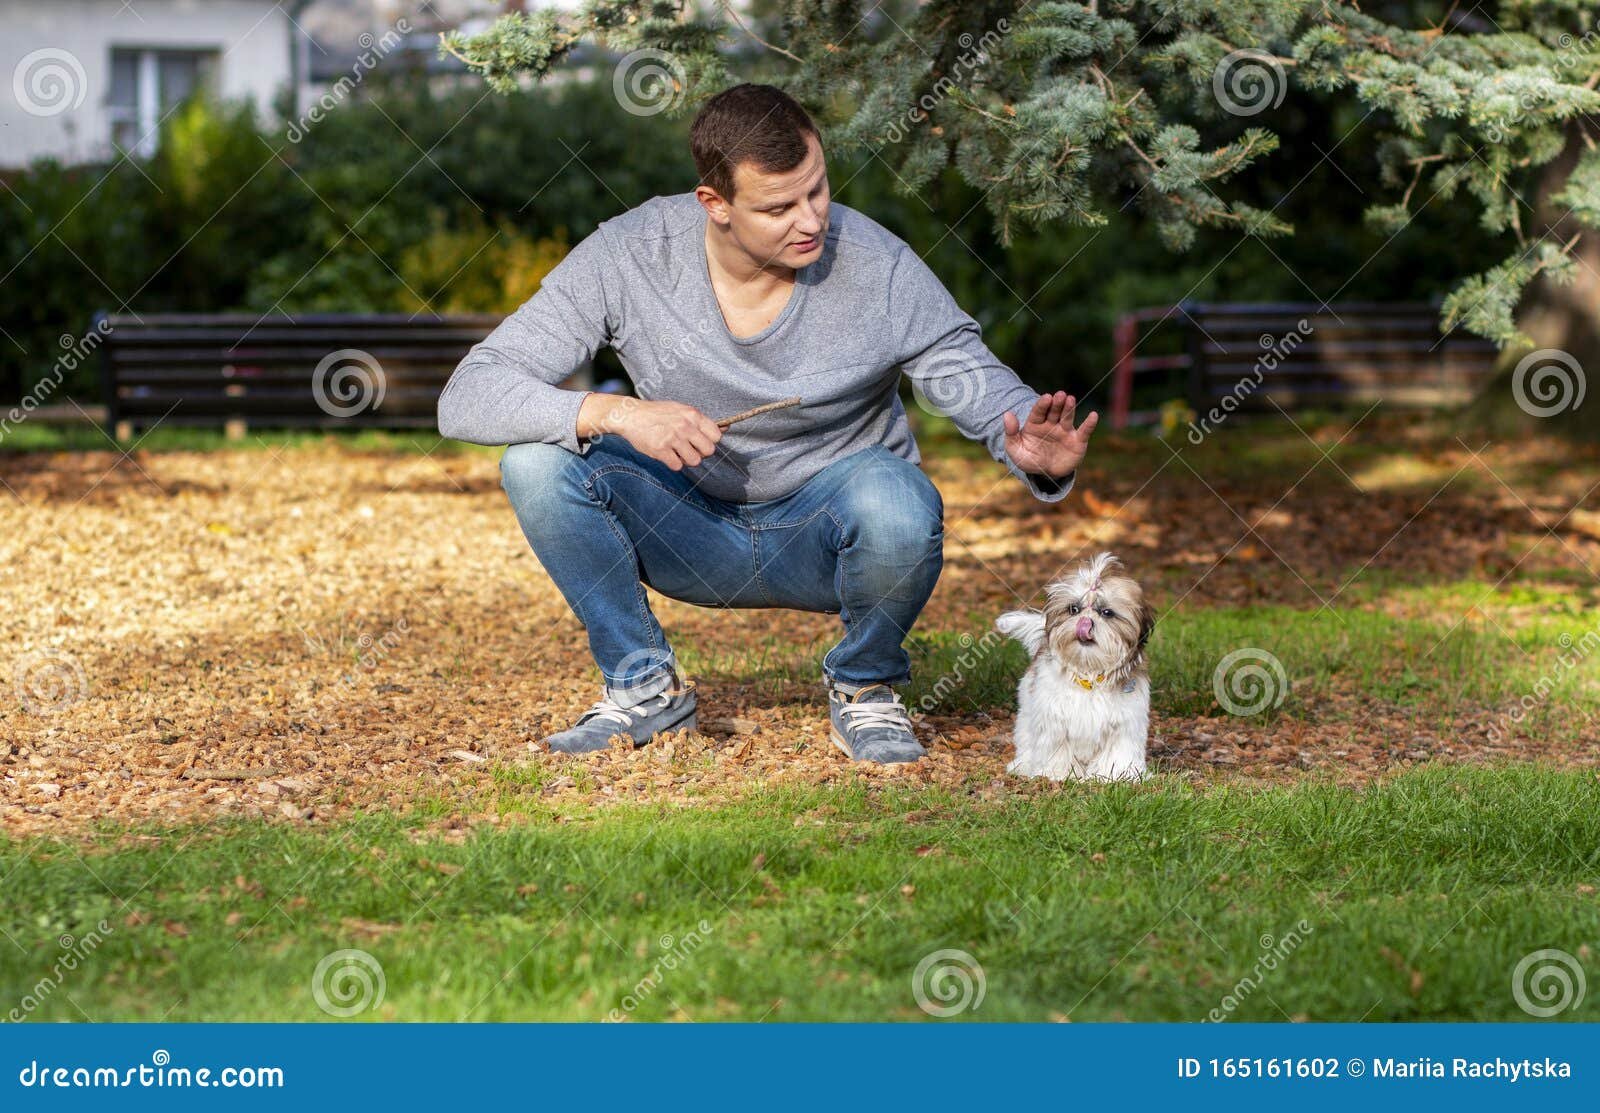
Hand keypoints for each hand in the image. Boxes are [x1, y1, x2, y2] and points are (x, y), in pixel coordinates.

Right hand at [602, 397, 722, 470]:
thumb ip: (701, 421)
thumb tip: (726, 428)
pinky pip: (677, 466)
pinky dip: (672, 463)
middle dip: (701, 453)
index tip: (701, 441)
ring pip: (694, 461)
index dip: (710, 441)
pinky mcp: (660, 450)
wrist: (631, 415)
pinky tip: (666, 454)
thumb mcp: (681, 410)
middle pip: (709, 451)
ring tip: (677, 451)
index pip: (716, 435)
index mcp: (692, 415)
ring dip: (686, 460)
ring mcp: (672, 438)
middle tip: (689, 449)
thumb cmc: (658, 413)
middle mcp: (684, 426)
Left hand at [1002, 391, 1097, 477]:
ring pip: (1067, 417)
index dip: (1042, 405)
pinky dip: (1089, 424)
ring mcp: (1064, 432)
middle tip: (1059, 395)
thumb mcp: (1015, 450)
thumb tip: (1007, 414)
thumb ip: (1011, 433)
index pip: (1038, 412)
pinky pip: (1084, 431)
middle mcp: (1051, 425)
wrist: (1045, 475)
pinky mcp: (1077, 441)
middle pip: (1054, 411)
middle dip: (1056, 403)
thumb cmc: (1029, 459)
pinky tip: (1093, 416)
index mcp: (1035, 425)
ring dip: (1069, 408)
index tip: (1046, 397)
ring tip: (1070, 399)